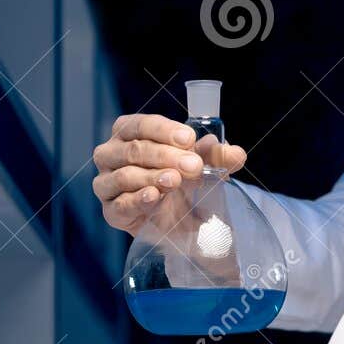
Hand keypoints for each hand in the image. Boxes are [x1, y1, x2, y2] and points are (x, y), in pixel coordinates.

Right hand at [92, 113, 247, 232]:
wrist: (176, 219)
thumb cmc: (182, 179)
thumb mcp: (202, 164)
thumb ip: (218, 157)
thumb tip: (237, 153)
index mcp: (129, 133)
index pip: (139, 125)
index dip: (164, 130)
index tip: (189, 139)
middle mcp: (111, 155)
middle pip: (133, 149)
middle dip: (166, 156)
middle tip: (194, 165)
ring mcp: (107, 184)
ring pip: (125, 175)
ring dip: (153, 176)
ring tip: (175, 180)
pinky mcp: (111, 211)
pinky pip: (119, 204)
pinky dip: (137, 200)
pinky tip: (154, 196)